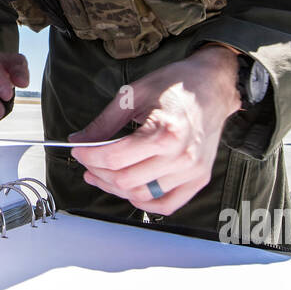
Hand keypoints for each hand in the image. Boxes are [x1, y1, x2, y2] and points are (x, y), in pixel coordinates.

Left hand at [68, 44, 242, 215]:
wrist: (212, 86)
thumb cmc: (175, 85)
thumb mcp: (133, 95)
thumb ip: (104, 123)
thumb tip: (80, 141)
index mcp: (165, 131)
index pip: (115, 158)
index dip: (89, 157)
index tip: (78, 151)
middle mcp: (182, 155)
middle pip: (126, 180)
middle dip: (99, 173)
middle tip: (87, 164)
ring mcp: (193, 170)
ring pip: (142, 194)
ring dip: (116, 188)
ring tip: (104, 176)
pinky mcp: (199, 178)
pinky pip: (168, 204)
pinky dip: (145, 203)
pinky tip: (131, 192)